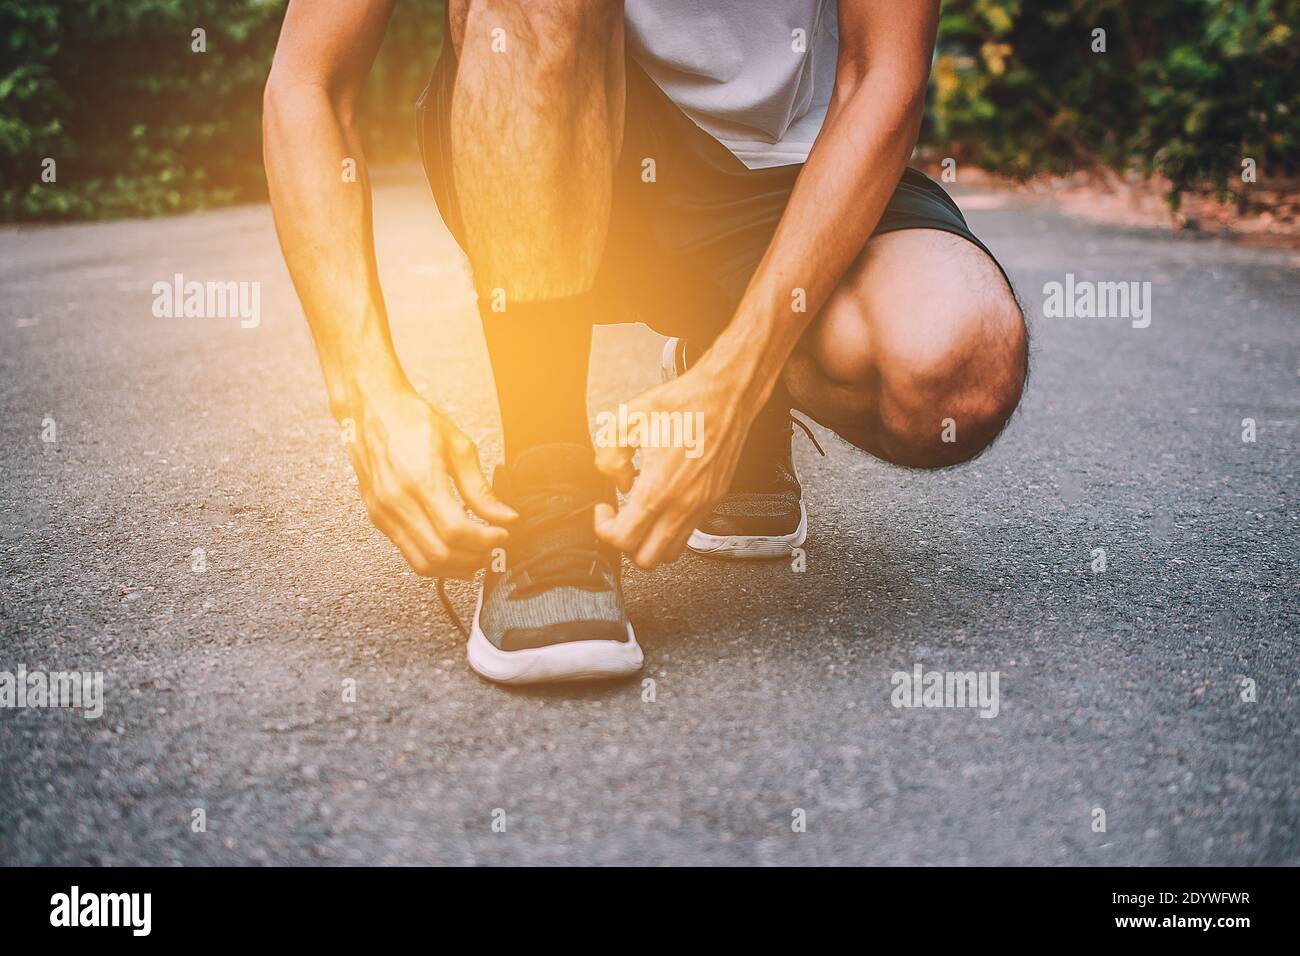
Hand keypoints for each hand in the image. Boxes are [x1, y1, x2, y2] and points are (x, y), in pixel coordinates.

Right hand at [345, 382, 516, 576]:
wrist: (371, 408)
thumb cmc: (413, 421)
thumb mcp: (457, 447)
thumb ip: (480, 489)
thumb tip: (505, 517)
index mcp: (420, 481)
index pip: (456, 531)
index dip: (485, 540)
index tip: (502, 534)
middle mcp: (397, 502)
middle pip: (440, 553)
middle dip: (473, 558)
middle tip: (492, 547)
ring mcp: (383, 513)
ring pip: (422, 563)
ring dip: (454, 567)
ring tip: (475, 554)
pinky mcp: (378, 518)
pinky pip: (408, 553)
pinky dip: (434, 560)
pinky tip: (452, 549)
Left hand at [593, 364, 755, 568]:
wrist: (725, 396)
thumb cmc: (683, 404)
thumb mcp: (629, 419)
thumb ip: (610, 454)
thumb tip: (614, 478)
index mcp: (658, 489)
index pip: (622, 539)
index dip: (603, 528)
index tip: (603, 509)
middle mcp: (683, 505)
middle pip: (646, 559)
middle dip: (626, 544)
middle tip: (620, 518)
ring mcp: (701, 505)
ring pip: (670, 553)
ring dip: (650, 541)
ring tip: (641, 514)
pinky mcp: (713, 499)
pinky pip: (688, 532)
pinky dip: (670, 528)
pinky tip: (663, 500)